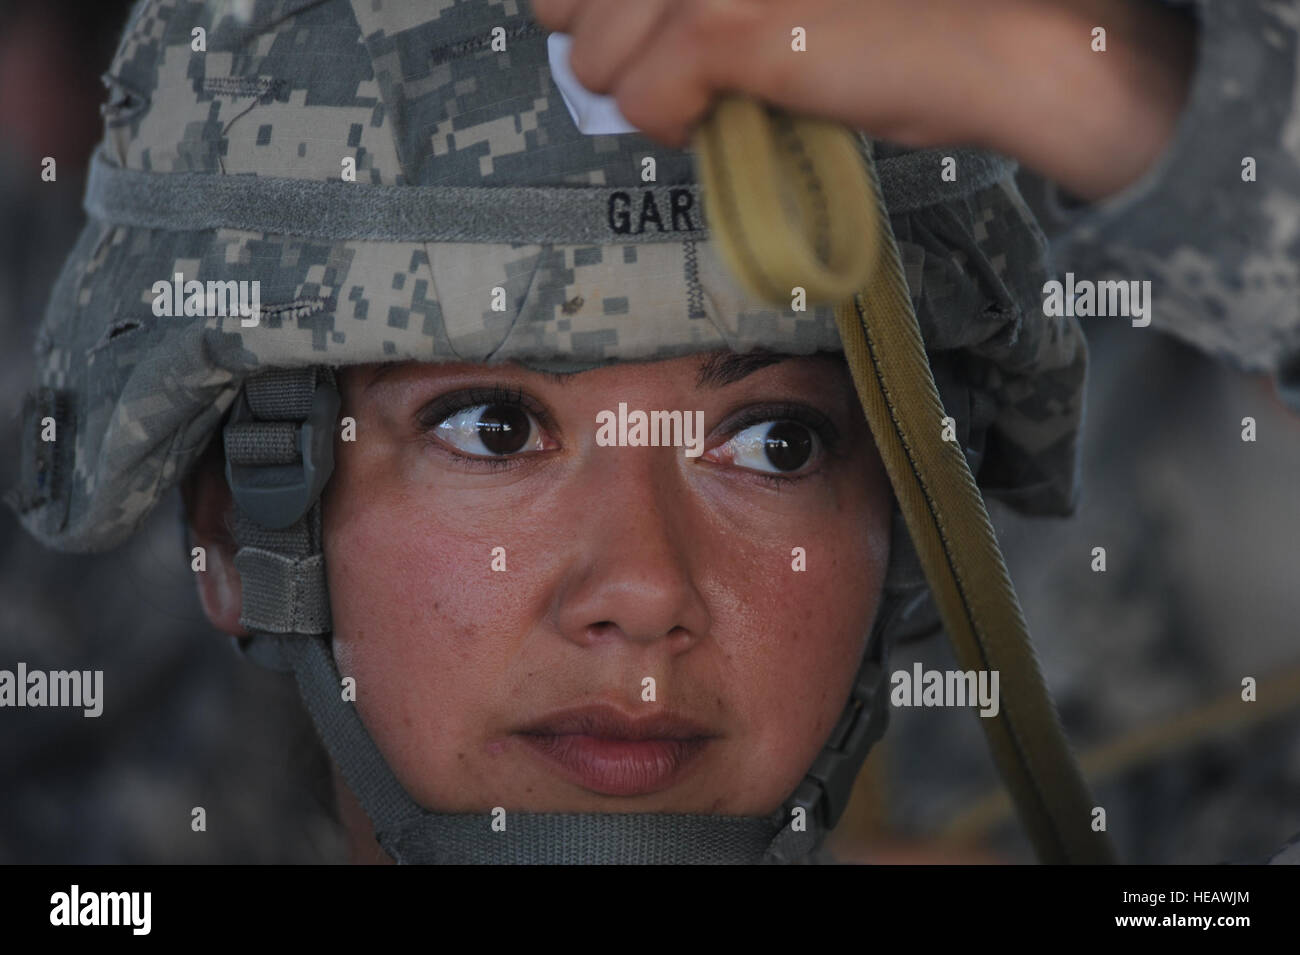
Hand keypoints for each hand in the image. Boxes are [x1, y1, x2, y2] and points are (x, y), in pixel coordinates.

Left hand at [530, 0, 1006, 150]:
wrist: (986, 38)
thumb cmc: (892, 10)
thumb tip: (601, 27)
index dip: (594, 10)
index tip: (630, 31)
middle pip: (563, 5)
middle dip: (611, 52)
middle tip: (679, 70)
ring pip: (594, 62)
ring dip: (644, 95)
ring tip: (713, 96)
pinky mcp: (722, 25)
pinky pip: (639, 104)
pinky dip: (675, 130)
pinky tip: (728, 118)